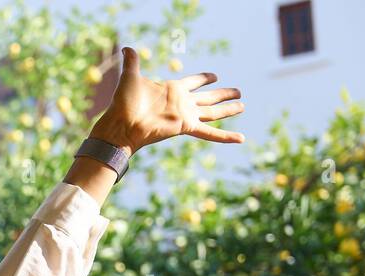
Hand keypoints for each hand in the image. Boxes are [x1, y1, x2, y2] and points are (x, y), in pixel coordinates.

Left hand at [90, 46, 244, 155]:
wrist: (121, 124)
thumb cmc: (124, 103)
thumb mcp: (130, 77)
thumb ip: (132, 62)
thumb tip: (126, 47)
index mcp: (172, 89)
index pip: (193, 81)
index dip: (203, 78)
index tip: (214, 76)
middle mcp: (181, 102)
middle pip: (208, 97)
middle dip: (223, 94)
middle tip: (238, 91)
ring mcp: (185, 115)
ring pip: (213, 112)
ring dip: (228, 109)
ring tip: (243, 105)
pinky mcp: (186, 126)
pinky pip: (210, 132)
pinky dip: (225, 136)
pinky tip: (241, 138)